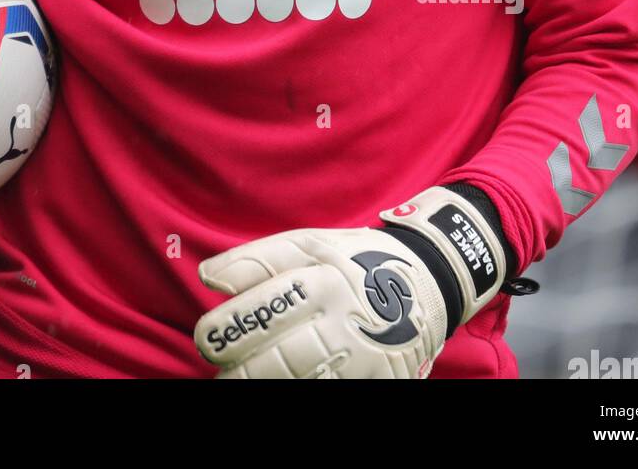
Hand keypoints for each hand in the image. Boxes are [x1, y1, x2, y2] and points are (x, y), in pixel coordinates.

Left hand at [193, 187, 507, 377]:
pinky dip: (301, 391)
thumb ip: (257, 259)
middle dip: (238, 372)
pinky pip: (332, 394)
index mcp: (324, 282)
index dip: (226, 330)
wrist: (430, 279)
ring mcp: (366, 362)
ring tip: (244, 380)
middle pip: (278, 362)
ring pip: (301, 385)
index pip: (262, 312)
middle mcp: (345, 324)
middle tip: (221, 370)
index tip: (207, 337)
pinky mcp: (382, 384)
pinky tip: (283, 385)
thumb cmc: (355, 259)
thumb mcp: (310, 244)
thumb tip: (208, 276)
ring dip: (263, 386)